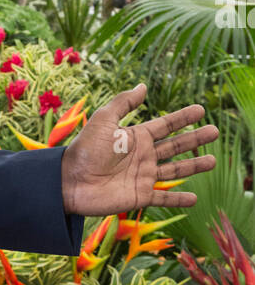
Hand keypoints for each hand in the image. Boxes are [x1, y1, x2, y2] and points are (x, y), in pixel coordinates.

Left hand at [60, 83, 218, 217]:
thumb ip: (124, 103)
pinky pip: (163, 198)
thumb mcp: (104, 120)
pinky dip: (178, 199)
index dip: (183, 118)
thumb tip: (143, 85)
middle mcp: (143, 156)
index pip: (165, 126)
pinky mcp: (139, 196)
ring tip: (213, 161)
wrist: (70, 181)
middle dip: (195, 139)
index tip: (201, 109)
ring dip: (194, 166)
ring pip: (175, 171)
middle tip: (215, 132)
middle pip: (175, 146)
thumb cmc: (85, 149)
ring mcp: (143, 177)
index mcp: (135, 137)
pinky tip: (195, 199)